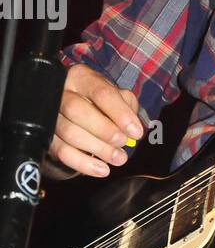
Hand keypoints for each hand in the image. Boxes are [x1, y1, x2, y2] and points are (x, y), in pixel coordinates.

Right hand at [46, 63, 144, 178]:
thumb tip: (132, 129)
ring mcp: (50, 114)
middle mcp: (61, 92)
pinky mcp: (46, 136)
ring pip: (69, 132)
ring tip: (118, 158)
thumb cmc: (100, 101)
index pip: (101, 92)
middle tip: (122, 143)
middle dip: (104, 130)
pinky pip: (61, 151)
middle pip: (77, 110)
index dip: (120, 114)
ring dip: (97, 149)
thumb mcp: (117, 96)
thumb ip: (127, 107)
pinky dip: (83, 163)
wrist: (75, 107)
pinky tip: (102, 169)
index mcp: (82, 78)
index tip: (136, 132)